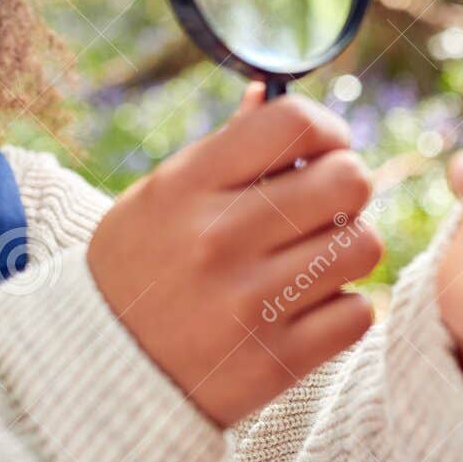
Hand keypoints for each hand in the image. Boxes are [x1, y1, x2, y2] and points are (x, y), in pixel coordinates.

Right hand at [88, 83, 383, 426]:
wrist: (100, 368)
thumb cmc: (139, 265)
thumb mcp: (160, 195)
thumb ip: (223, 148)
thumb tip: (271, 93)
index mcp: (188, 187)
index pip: (294, 124)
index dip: (326, 130)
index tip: (321, 150)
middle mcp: (219, 239)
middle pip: (347, 181)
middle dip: (346, 187)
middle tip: (323, 205)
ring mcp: (250, 303)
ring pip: (362, 246)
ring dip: (346, 249)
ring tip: (311, 258)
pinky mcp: (276, 361)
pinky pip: (357, 313)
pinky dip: (340, 309)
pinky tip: (303, 308)